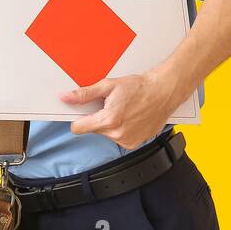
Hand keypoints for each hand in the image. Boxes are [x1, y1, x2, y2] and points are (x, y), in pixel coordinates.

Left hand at [60, 69, 181, 149]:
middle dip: (99, 118)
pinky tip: (131, 118)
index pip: (79, 128)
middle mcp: (117, 134)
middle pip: (94, 130)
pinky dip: (122, 129)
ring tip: (124, 110)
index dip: (78, 120)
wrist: (163, 92)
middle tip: (111, 106)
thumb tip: (66, 98)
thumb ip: (84, 94)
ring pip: (107, 134)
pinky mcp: (135, 143)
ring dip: (111, 124)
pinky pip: (120, 138)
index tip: (83, 114)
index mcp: (108, 120)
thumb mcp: (108, 86)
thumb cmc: (140, 88)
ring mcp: (127, 140)